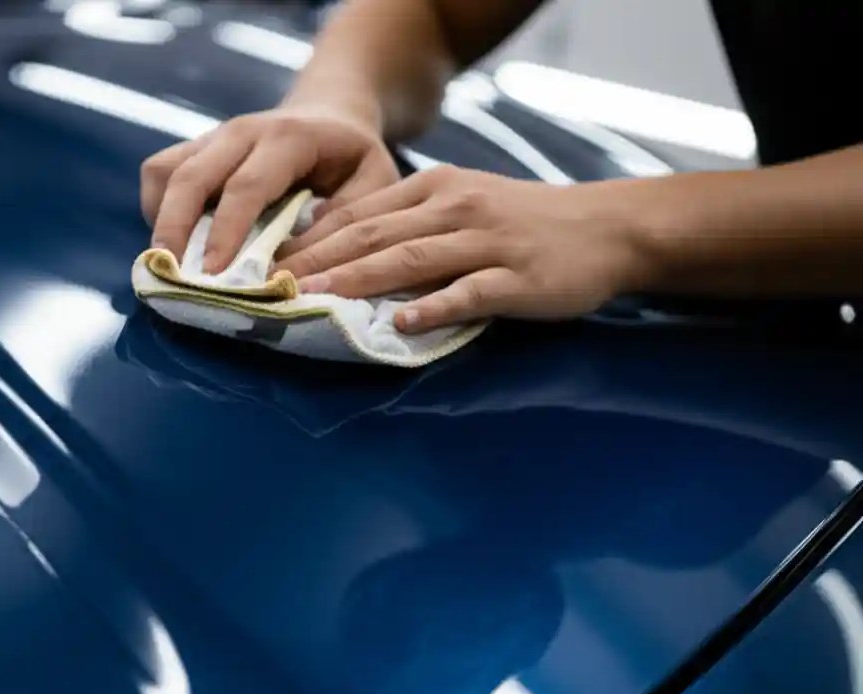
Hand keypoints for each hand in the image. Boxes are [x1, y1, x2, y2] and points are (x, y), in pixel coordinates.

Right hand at [140, 106, 398, 273]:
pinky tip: (176, 242)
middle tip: (170, 279)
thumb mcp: (374, 181)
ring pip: (165, 172)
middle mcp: (241, 131)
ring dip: (160, 221)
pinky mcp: (195, 148)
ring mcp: (212, 137)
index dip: (226, 232)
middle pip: (190, 177)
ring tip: (168, 267)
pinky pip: (160, 174)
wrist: (330, 111)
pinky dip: (158, 209)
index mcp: (287, 138)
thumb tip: (294, 260)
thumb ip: (344, 218)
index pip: (246, 186)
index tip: (212, 276)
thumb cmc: (353, 156)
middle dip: (174, 230)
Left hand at [274, 166, 649, 332]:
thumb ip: (408, 221)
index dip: (310, 238)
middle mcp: (454, 208)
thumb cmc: (524, 221)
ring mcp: (486, 242)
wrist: (608, 227)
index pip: (358, 214)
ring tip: (315, 297)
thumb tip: (339, 247)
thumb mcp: (462, 203)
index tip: (267, 261)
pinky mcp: (517, 278)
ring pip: (410, 259)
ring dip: (357, 280)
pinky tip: (403, 323)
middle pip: (372, 235)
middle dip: (317, 260)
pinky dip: (434, 307)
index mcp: (435, 188)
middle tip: (272, 284)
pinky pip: (469, 293)